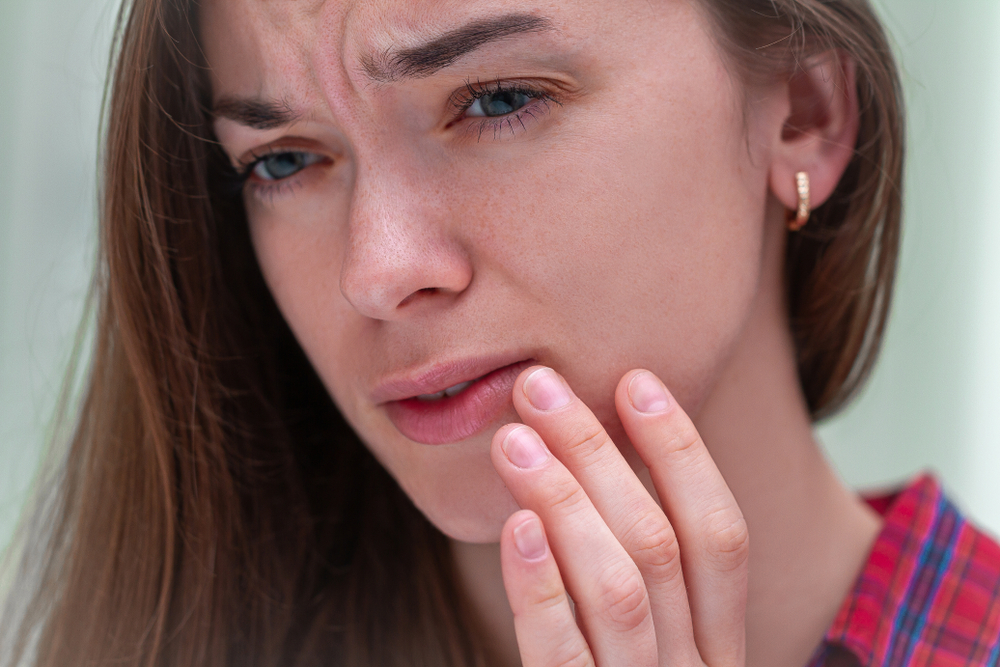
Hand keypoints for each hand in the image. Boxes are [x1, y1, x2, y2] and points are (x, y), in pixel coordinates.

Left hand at [491, 367, 747, 665]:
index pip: (720, 535)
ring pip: (618, 589)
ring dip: (565, 500)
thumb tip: (590, 455)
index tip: (634, 380)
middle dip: (598, 453)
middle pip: (658, 544)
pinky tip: (516, 528)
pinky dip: (541, 587)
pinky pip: (562, 654)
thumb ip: (637, 572)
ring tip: (513, 439)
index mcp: (718, 643)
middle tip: (540, 387)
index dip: (682, 451)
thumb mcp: (650, 638)